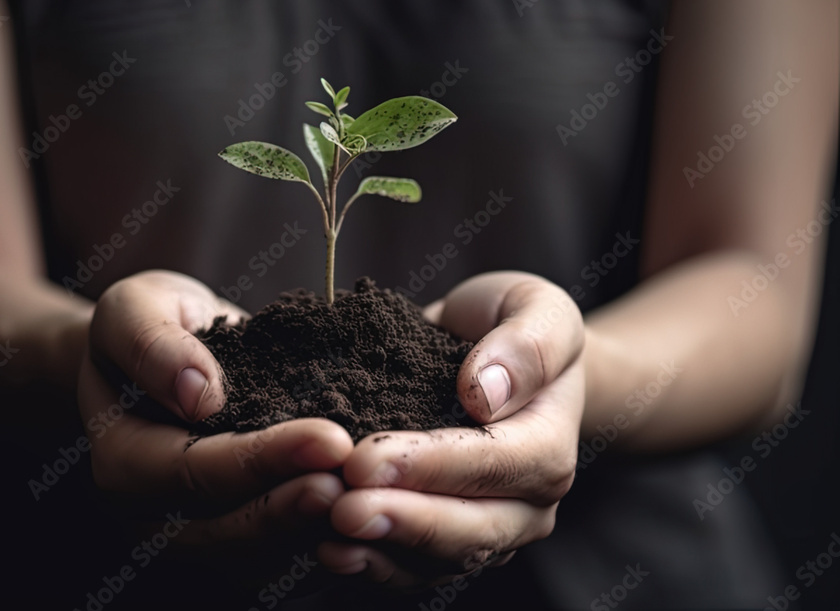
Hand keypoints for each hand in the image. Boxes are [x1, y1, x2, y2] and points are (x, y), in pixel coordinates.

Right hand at [77, 270, 353, 570]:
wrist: (169, 355)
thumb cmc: (151, 326)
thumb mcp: (134, 309)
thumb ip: (151, 344)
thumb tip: (199, 393)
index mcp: (120, 461)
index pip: (194, 471)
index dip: (263, 459)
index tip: (328, 438)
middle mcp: (152, 516)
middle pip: (229, 529)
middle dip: (297, 508)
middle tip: (356, 484)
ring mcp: (195, 537)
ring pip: (260, 558)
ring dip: (317, 534)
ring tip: (368, 503)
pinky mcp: (236, 542)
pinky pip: (281, 559)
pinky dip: (325, 544)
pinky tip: (370, 519)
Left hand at [320, 272, 583, 587]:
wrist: (497, 359)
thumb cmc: (512, 327)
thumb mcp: (535, 309)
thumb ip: (526, 344)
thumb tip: (483, 393)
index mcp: (549, 445)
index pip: (498, 464)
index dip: (433, 465)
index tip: (367, 459)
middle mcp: (529, 503)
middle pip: (473, 529)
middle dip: (404, 521)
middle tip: (342, 510)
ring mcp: (492, 530)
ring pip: (442, 559)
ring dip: (383, 550)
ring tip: (329, 533)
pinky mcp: (450, 544)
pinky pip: (417, 569)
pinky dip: (375, 564)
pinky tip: (330, 549)